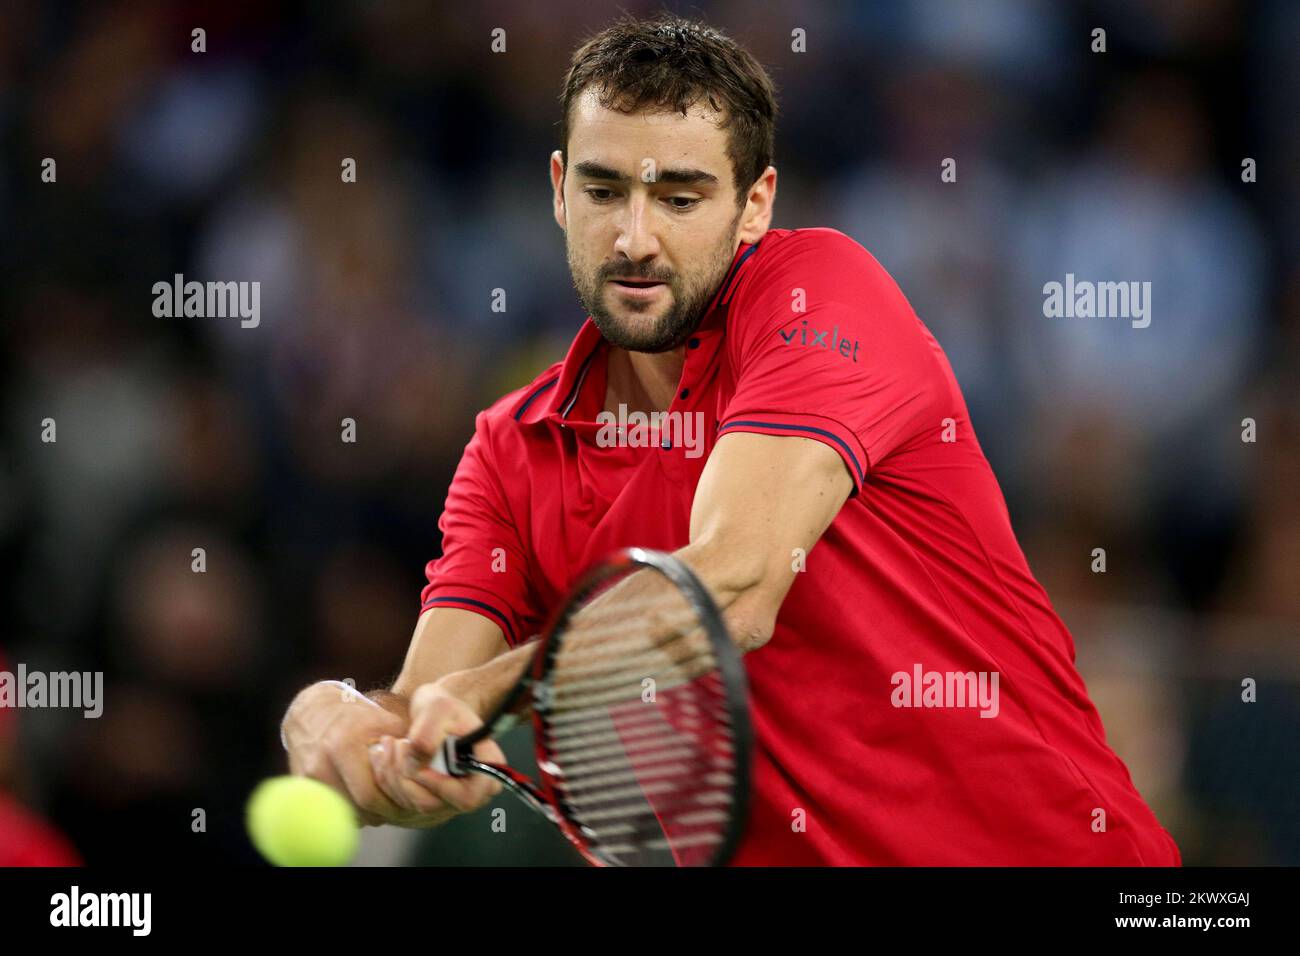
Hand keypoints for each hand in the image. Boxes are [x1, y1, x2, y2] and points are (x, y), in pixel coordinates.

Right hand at [281, 681, 446, 827]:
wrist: (313, 709)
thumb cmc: (357, 714)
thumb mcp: (386, 721)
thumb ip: (407, 746)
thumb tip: (428, 770)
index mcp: (344, 746)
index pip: (369, 795)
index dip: (390, 805)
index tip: (407, 804)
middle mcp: (321, 764)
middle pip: (357, 808)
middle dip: (381, 813)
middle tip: (399, 809)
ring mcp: (307, 777)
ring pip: (344, 813)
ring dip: (366, 814)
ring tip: (383, 803)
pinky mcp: (299, 784)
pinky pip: (329, 809)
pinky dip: (348, 810)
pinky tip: (361, 799)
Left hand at [374, 678, 504, 820]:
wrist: (434, 712)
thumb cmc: (443, 707)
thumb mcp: (438, 710)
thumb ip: (428, 735)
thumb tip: (416, 763)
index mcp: (487, 768)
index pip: (468, 796)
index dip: (440, 786)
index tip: (419, 764)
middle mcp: (471, 789)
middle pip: (434, 804)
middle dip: (407, 776)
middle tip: (398, 744)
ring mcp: (448, 797)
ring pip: (412, 803)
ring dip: (392, 774)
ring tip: (388, 743)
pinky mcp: (427, 798)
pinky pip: (400, 799)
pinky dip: (386, 777)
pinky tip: (383, 753)